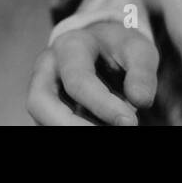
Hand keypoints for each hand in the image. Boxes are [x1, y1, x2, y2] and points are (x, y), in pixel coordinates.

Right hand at [27, 21, 157, 125]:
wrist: (103, 45)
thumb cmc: (120, 48)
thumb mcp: (138, 50)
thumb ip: (142, 73)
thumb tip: (139, 101)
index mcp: (70, 46)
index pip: (78, 80)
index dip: (102, 105)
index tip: (130, 123)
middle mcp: (47, 66)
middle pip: (39, 101)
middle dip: (69, 125)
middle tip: (106, 137)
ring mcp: (41, 87)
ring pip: (39, 117)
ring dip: (70, 128)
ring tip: (106, 131)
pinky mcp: (46, 107)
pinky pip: (50, 123)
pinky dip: (74, 127)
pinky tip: (100, 128)